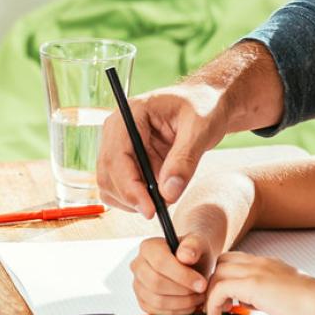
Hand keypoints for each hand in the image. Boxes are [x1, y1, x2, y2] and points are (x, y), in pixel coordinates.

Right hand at [96, 82, 229, 217]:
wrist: (207, 104)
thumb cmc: (203, 106)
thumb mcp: (200, 129)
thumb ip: (184, 160)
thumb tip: (168, 194)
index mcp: (130, 114)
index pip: (116, 156)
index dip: (129, 187)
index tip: (150, 209)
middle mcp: (117, 129)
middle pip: (107, 174)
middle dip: (131, 198)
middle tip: (159, 211)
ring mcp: (118, 145)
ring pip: (110, 185)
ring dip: (134, 200)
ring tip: (166, 196)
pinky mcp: (126, 160)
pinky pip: (121, 188)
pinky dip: (137, 198)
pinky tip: (160, 194)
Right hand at [131, 233, 213, 314]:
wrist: (192, 265)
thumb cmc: (193, 253)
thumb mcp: (198, 243)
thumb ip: (193, 244)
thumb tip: (185, 255)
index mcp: (148, 247)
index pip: (160, 262)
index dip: (182, 275)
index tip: (201, 283)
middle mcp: (138, 265)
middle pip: (156, 283)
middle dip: (183, 290)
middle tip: (201, 290)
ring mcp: (138, 285)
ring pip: (157, 300)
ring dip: (182, 302)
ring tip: (198, 297)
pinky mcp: (143, 301)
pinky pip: (158, 312)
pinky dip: (178, 311)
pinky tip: (190, 304)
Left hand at [203, 252, 314, 314]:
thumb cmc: (313, 304)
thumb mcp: (285, 293)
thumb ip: (268, 294)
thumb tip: (254, 303)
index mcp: (269, 264)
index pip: (235, 261)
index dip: (224, 277)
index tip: (222, 297)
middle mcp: (260, 263)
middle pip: (222, 263)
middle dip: (213, 283)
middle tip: (215, 304)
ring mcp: (256, 271)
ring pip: (217, 273)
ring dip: (210, 294)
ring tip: (215, 312)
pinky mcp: (253, 284)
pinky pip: (219, 289)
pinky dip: (212, 303)